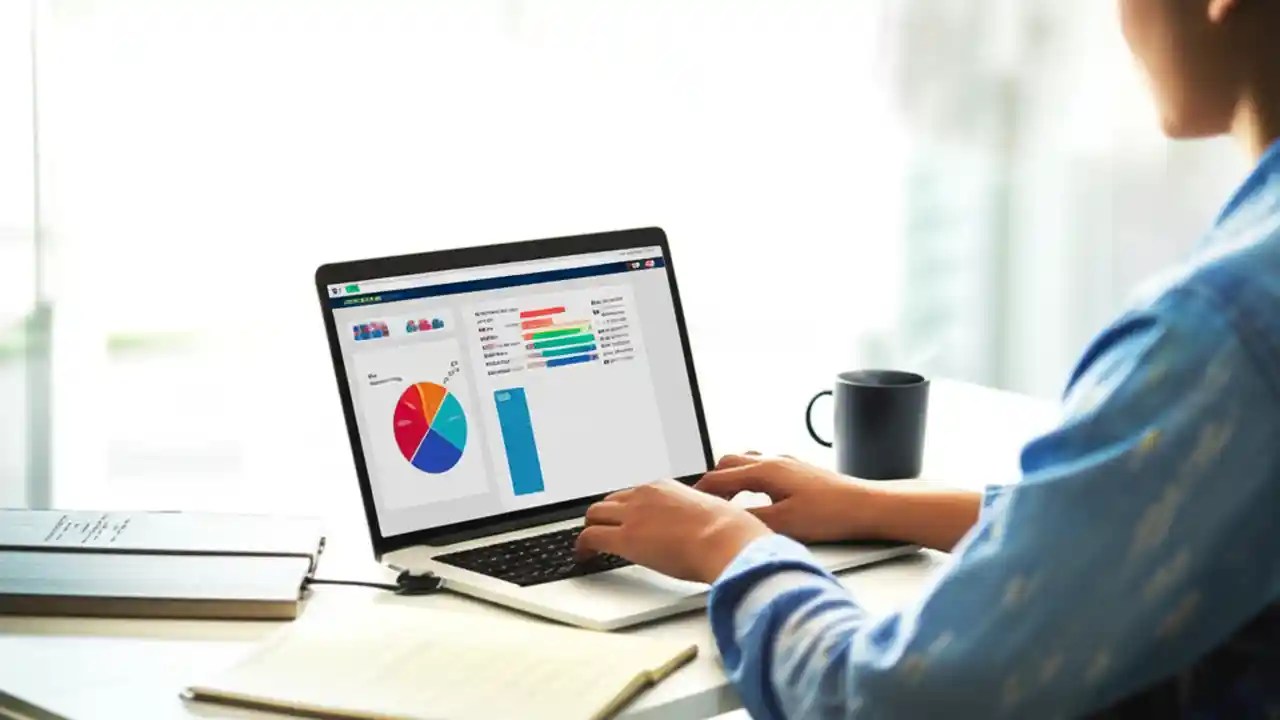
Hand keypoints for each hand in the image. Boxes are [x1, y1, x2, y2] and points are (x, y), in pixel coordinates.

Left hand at [575, 479, 771, 583]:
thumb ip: (698, 516)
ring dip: (592, 529)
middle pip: (610, 501)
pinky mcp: (625, 537)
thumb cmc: (730, 532)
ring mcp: (634, 514)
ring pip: (595, 514)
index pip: (635, 494)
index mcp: (667, 487)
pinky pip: (591, 537)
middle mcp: (646, 495)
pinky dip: (582, 547)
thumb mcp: (713, 512)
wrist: (726, 540)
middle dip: (605, 517)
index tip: (627, 520)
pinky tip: (583, 557)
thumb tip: (703, 529)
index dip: (628, 510)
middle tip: (603, 532)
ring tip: (589, 546)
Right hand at [694, 453, 887, 542]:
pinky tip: (756, 493)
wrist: (867, 506)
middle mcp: (774, 460)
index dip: (700, 491)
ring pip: (747, 461)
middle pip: (729, 462)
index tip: (685, 502)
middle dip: (711, 479)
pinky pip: (763, 466)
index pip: (719, 477)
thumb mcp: (784, 523)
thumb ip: (750, 520)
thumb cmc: (831, 514)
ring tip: (723, 496)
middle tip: (700, 499)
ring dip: (731, 476)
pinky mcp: (799, 471)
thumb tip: (723, 522)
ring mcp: (787, 463)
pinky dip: (749, 477)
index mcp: (765, 470)